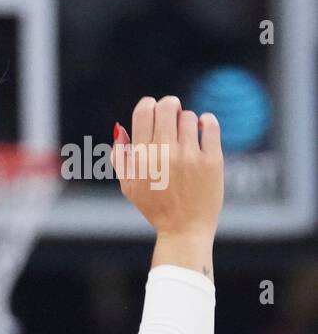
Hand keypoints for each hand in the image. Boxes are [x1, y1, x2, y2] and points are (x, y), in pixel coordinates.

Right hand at [113, 96, 222, 238]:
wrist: (184, 229)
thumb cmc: (155, 207)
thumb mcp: (128, 185)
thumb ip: (120, 156)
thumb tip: (120, 128)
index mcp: (141, 158)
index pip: (144, 112)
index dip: (148, 104)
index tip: (153, 108)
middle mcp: (164, 153)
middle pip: (167, 107)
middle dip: (169, 106)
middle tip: (172, 112)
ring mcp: (189, 156)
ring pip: (189, 116)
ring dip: (186, 120)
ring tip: (186, 133)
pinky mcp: (212, 159)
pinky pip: (211, 125)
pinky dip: (207, 121)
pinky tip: (202, 127)